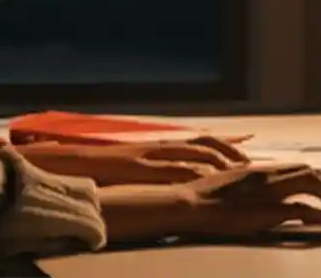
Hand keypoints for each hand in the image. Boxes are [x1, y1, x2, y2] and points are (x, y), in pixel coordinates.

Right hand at [16, 137, 249, 185]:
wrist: (69, 162)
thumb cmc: (99, 168)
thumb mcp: (132, 166)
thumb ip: (153, 170)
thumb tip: (171, 180)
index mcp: (156, 145)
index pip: (197, 139)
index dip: (223, 142)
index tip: (245, 148)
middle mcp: (156, 145)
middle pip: (202, 143)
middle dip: (229, 151)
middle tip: (251, 162)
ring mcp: (147, 154)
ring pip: (191, 153)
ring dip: (217, 161)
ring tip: (239, 170)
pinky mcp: (137, 165)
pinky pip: (170, 168)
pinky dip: (191, 173)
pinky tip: (207, 180)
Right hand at [98, 163, 320, 243]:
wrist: (188, 205)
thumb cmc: (201, 200)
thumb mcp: (228, 187)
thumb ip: (248, 188)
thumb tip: (260, 197)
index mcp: (258, 170)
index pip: (296, 167)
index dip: (313, 181)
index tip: (319, 196)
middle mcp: (267, 175)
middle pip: (309, 171)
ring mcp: (269, 190)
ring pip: (312, 182)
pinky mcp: (268, 208)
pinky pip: (303, 208)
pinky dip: (318, 215)